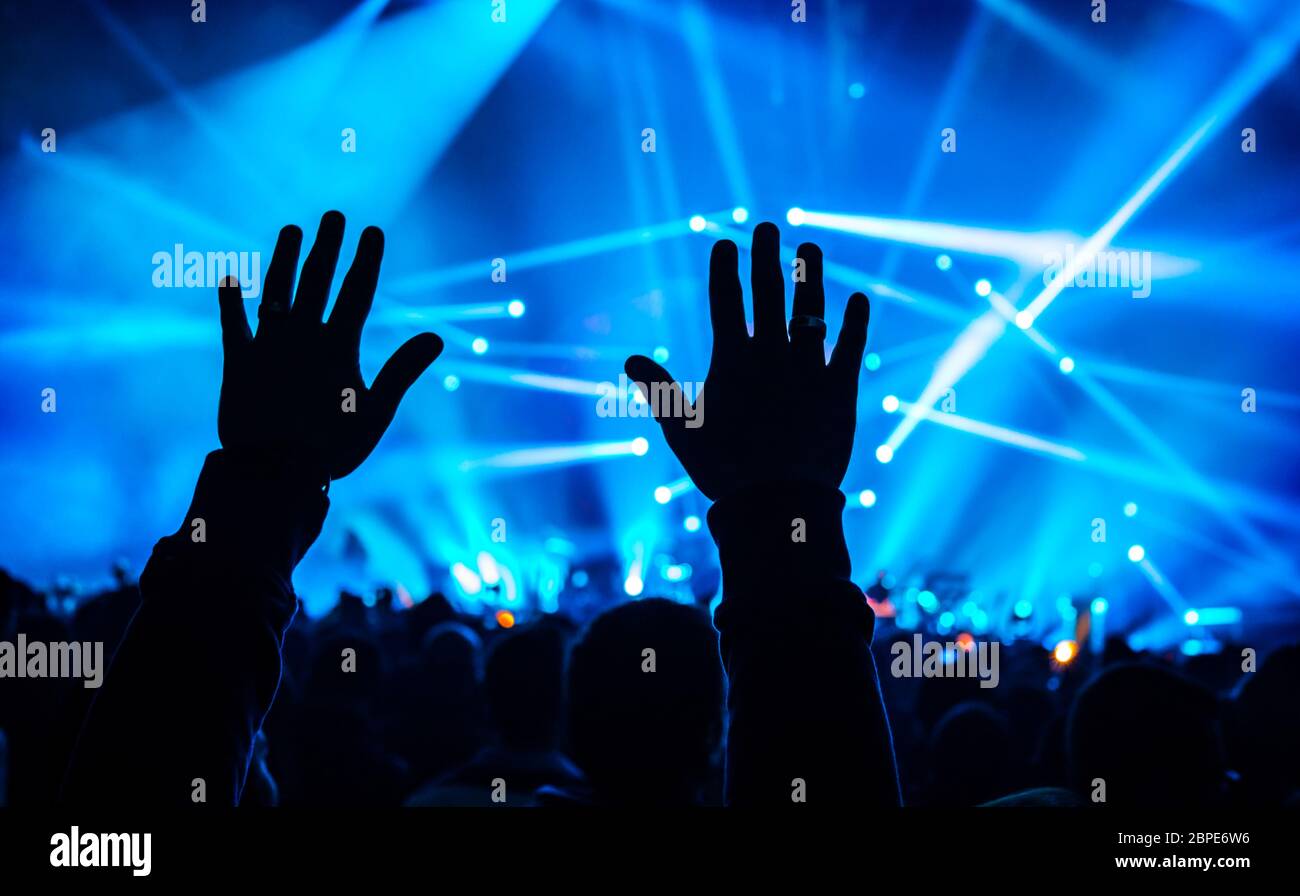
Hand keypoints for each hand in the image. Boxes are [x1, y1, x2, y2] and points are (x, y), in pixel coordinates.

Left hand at [217, 211, 442, 482]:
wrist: (272, 471)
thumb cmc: (331, 447)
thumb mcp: (376, 412)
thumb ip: (403, 370)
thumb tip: (436, 338)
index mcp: (338, 346)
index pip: (357, 291)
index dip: (366, 259)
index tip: (372, 231)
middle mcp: (302, 335)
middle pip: (317, 279)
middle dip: (327, 245)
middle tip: (333, 215)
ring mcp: (267, 345)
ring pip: (276, 290)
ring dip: (284, 259)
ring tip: (291, 231)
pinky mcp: (237, 361)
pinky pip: (232, 323)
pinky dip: (231, 300)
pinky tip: (228, 276)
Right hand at [625, 222, 868, 501]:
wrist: (779, 504)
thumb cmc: (724, 469)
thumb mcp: (682, 430)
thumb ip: (657, 390)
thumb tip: (628, 359)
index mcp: (733, 360)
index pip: (727, 302)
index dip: (725, 270)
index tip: (726, 243)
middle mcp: (772, 354)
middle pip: (769, 294)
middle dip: (767, 256)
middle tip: (768, 227)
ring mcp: (809, 369)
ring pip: (811, 311)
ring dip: (811, 277)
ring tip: (810, 248)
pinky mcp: (841, 390)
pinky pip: (851, 347)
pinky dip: (856, 322)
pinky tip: (858, 298)